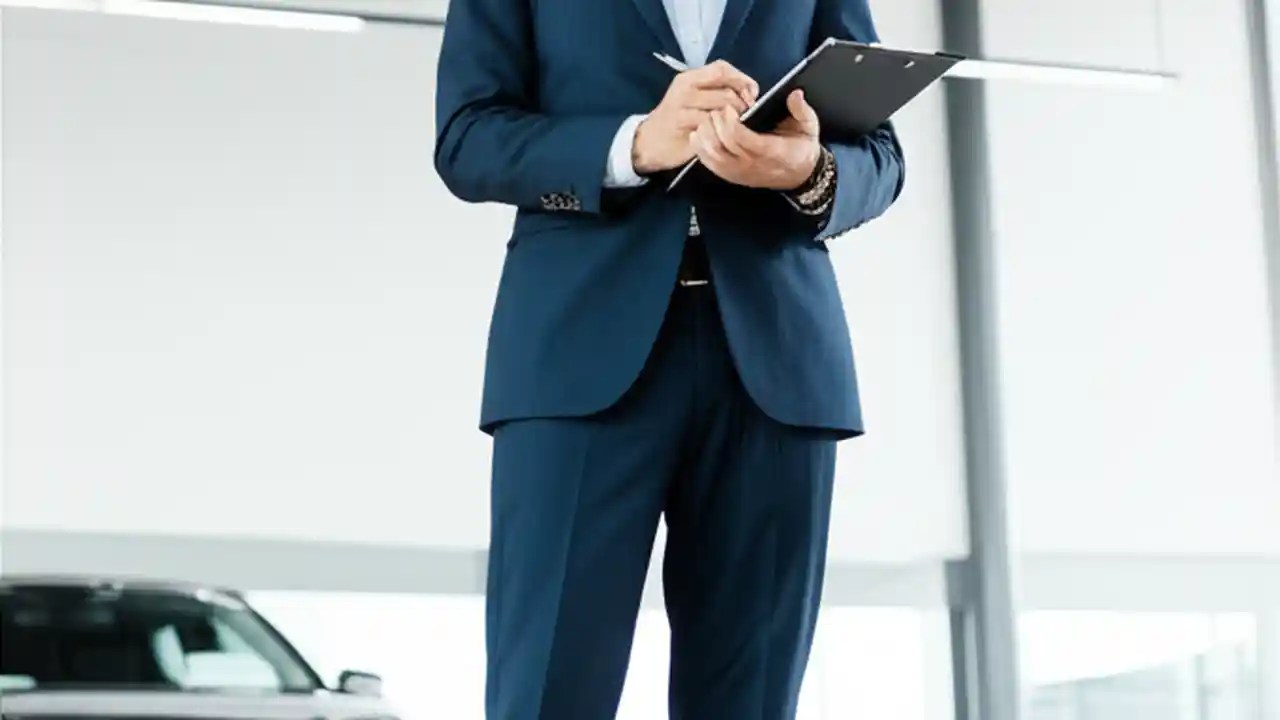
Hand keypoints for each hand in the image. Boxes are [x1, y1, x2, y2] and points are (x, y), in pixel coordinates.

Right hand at [632, 60, 759, 174]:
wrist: (649, 143)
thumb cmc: (677, 121)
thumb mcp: (694, 99)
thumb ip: (717, 91)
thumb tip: (749, 91)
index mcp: (689, 77)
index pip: (722, 68)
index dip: (742, 79)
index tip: (752, 94)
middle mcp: (685, 87)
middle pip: (725, 89)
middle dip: (742, 103)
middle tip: (745, 115)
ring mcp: (682, 105)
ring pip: (721, 106)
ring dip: (733, 118)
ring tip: (733, 126)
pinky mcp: (682, 123)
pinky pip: (711, 123)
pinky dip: (721, 129)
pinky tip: (721, 135)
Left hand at [691, 89, 820, 189]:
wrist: (800, 175)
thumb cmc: (802, 147)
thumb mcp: (808, 127)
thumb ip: (802, 110)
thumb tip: (794, 94)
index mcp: (770, 151)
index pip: (740, 137)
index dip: (729, 121)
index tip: (728, 106)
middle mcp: (751, 164)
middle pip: (721, 146)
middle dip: (714, 125)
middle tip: (715, 110)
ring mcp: (740, 173)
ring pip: (712, 157)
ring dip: (705, 137)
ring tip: (707, 120)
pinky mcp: (732, 177)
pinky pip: (710, 165)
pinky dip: (701, 150)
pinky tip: (699, 135)